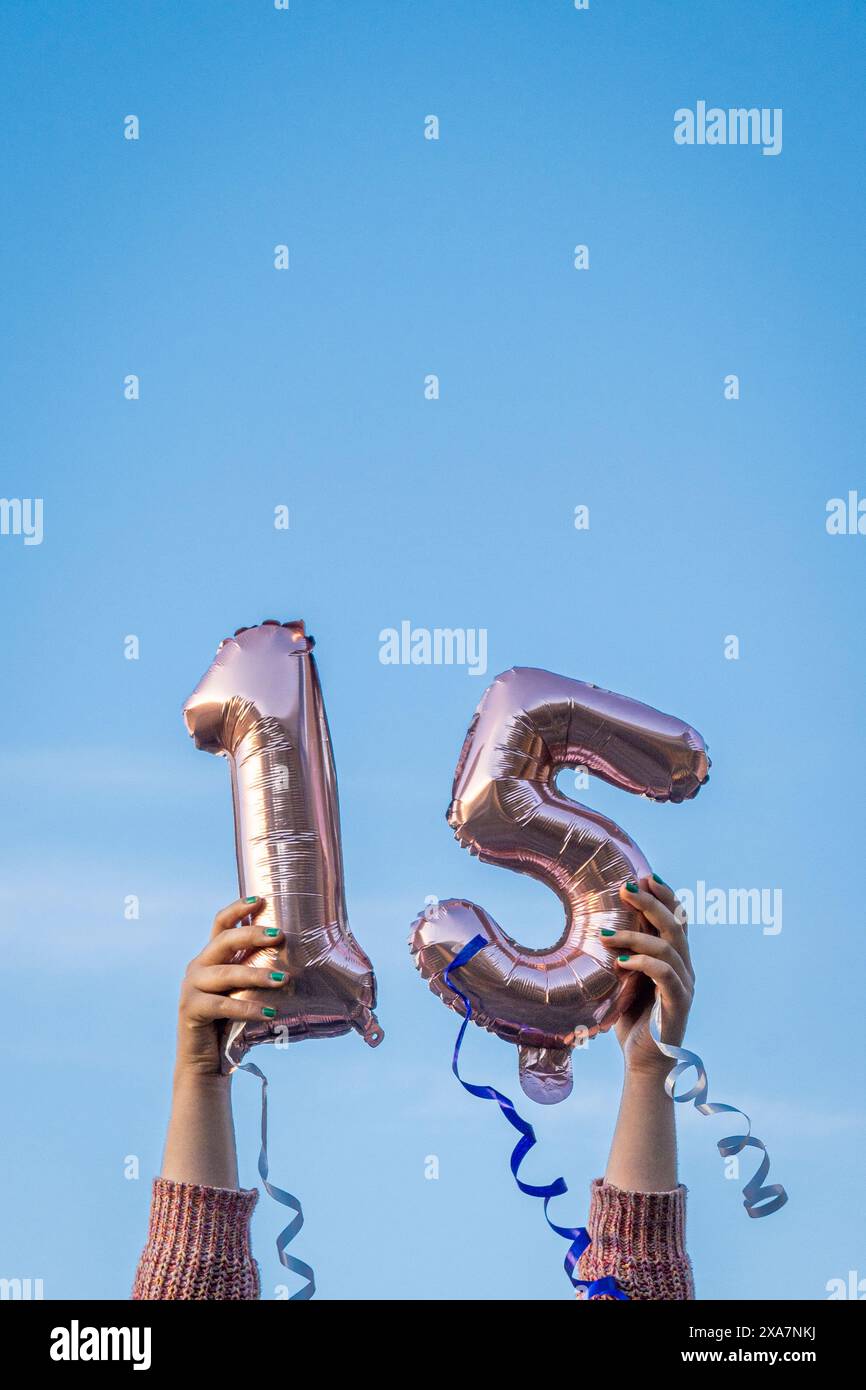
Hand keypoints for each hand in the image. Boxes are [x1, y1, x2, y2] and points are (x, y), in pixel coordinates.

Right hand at [176, 896, 291, 1075]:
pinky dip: (248, 1008)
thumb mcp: (243, 992)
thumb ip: (256, 973)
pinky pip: (223, 1005)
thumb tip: (296, 958)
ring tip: (284, 980)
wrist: (206, 1061)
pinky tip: (270, 1013)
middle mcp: (198, 966)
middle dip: (252, 935)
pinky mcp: (191, 1009)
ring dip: (257, 975)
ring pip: (227, 974)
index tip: (260, 899)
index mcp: (210, 957)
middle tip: (280, 936)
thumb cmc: (231, 1023)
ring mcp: (191, 987)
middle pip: (223, 941)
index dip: (238, 909)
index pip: (221, 924)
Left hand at [606, 875, 694, 1078]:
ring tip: (605, 935)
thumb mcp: (625, 978)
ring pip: (669, 948)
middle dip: (652, 903)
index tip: (643, 876)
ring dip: (635, 937)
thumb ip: (626, 952)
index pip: (676, 918)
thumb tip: (604, 922)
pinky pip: (666, 976)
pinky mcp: (677, 1005)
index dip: (664, 895)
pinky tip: (621, 963)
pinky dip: (644, 964)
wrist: (642, 1062)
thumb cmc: (631, 1018)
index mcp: (674, 959)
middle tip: (626, 889)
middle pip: (675, 925)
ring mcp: (684, 986)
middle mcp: (684, 968)